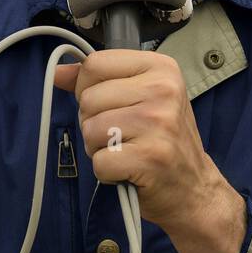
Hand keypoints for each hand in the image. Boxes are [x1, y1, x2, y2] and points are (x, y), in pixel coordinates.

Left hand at [53, 49, 224, 236]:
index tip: (108, 104)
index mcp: (161, 68)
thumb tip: (57, 73)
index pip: (95, 64)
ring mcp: (159, 123)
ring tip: (125, 151)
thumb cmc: (162, 140)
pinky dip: (106, 172)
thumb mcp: (139, 97)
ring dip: (98, 148)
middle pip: (88, 99)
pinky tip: (128, 170)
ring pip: (90, 129)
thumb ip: (98, 81)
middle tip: (121, 135)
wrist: (194, 188)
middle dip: (93, 122)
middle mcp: (163, 90)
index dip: (88, 88)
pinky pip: (99, 161)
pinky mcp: (151, 157)